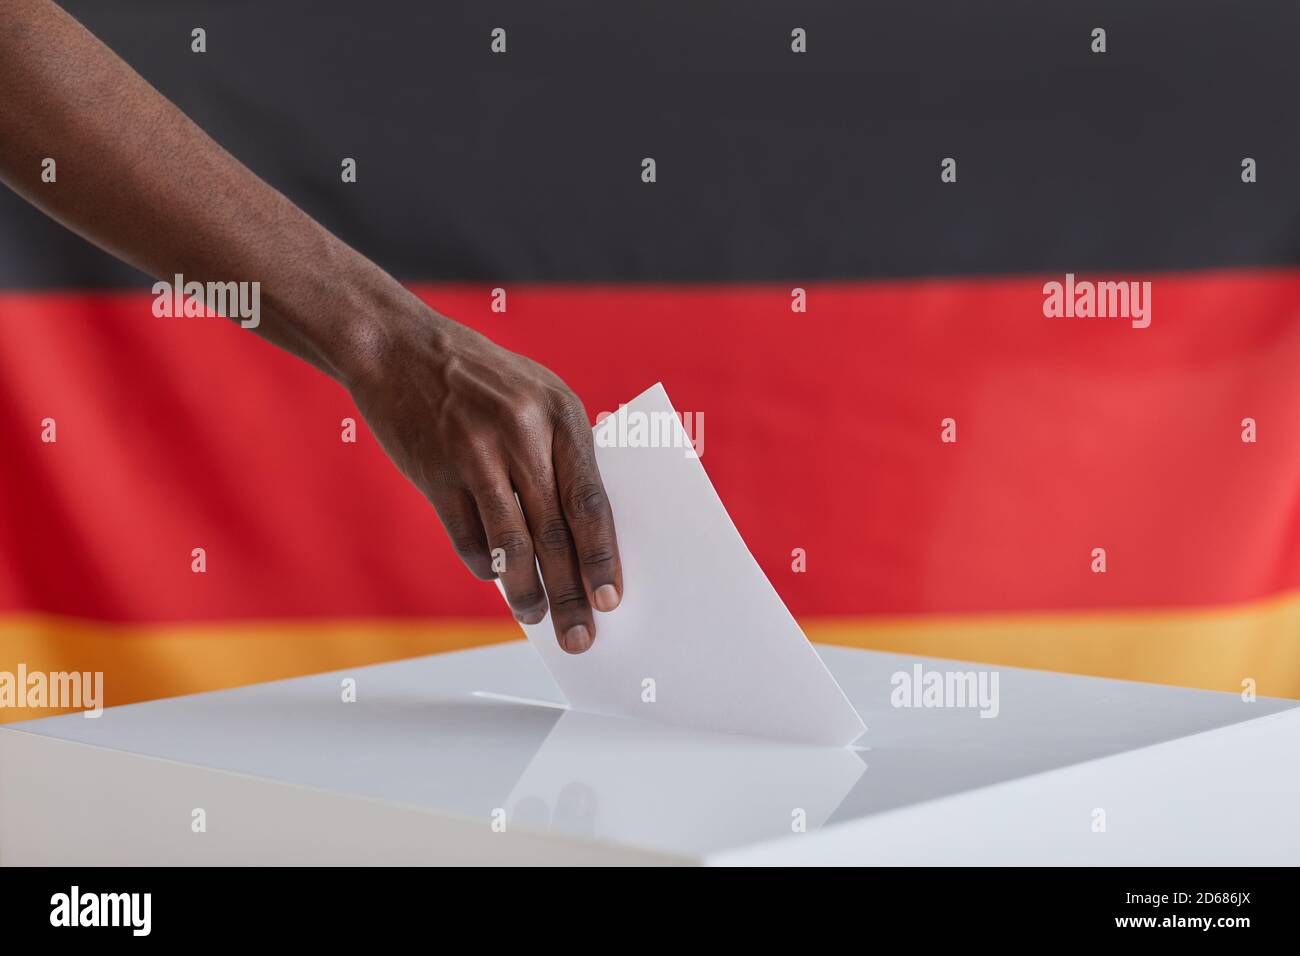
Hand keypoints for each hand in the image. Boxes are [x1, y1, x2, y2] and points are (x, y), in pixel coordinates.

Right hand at [346, 305, 621, 653]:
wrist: (397, 347)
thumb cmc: (480, 380)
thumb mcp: (535, 397)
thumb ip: (560, 455)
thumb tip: (582, 536)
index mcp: (560, 413)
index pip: (590, 500)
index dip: (602, 556)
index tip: (612, 598)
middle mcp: (521, 434)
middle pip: (555, 533)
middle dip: (571, 592)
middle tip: (581, 636)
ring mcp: (475, 454)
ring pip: (511, 545)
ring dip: (527, 592)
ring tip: (538, 618)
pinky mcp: (435, 473)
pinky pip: (467, 537)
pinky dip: (485, 566)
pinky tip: (495, 578)